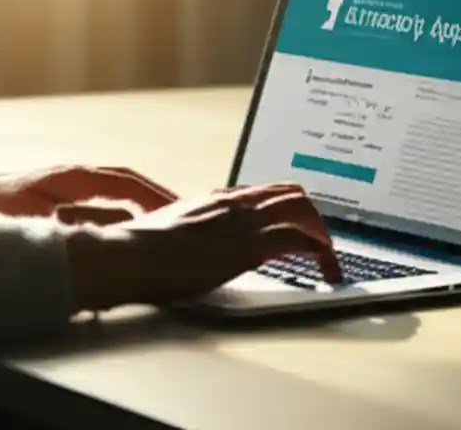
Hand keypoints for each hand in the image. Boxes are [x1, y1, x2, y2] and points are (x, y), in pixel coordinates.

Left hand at [0, 166, 179, 220]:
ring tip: (163, 225)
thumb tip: (108, 239)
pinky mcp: (54, 198)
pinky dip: (118, 214)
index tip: (181, 210)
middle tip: (185, 217)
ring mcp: (63, 185)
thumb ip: (72, 229)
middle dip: (157, 199)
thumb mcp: (31, 222)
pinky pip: (97, 203)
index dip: (156, 196)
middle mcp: (71, 176)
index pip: (126, 182)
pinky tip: (123, 233)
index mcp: (71, 177)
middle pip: (126, 183)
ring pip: (112, 193)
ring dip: (139, 206)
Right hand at [67, 184, 342, 309]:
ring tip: (331, 259)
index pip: (264, 192)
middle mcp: (235, 204)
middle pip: (291, 193)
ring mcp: (244, 223)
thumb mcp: (168, 231)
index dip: (285, 207)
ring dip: (322, 234)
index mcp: (216, 199)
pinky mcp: (250, 247)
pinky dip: (319, 252)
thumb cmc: (138, 250)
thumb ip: (189, 229)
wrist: (129, 255)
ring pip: (302, 210)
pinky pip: (298, 238)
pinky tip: (325, 267)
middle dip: (312, 215)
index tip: (293, 224)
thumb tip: (187, 239)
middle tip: (321, 241)